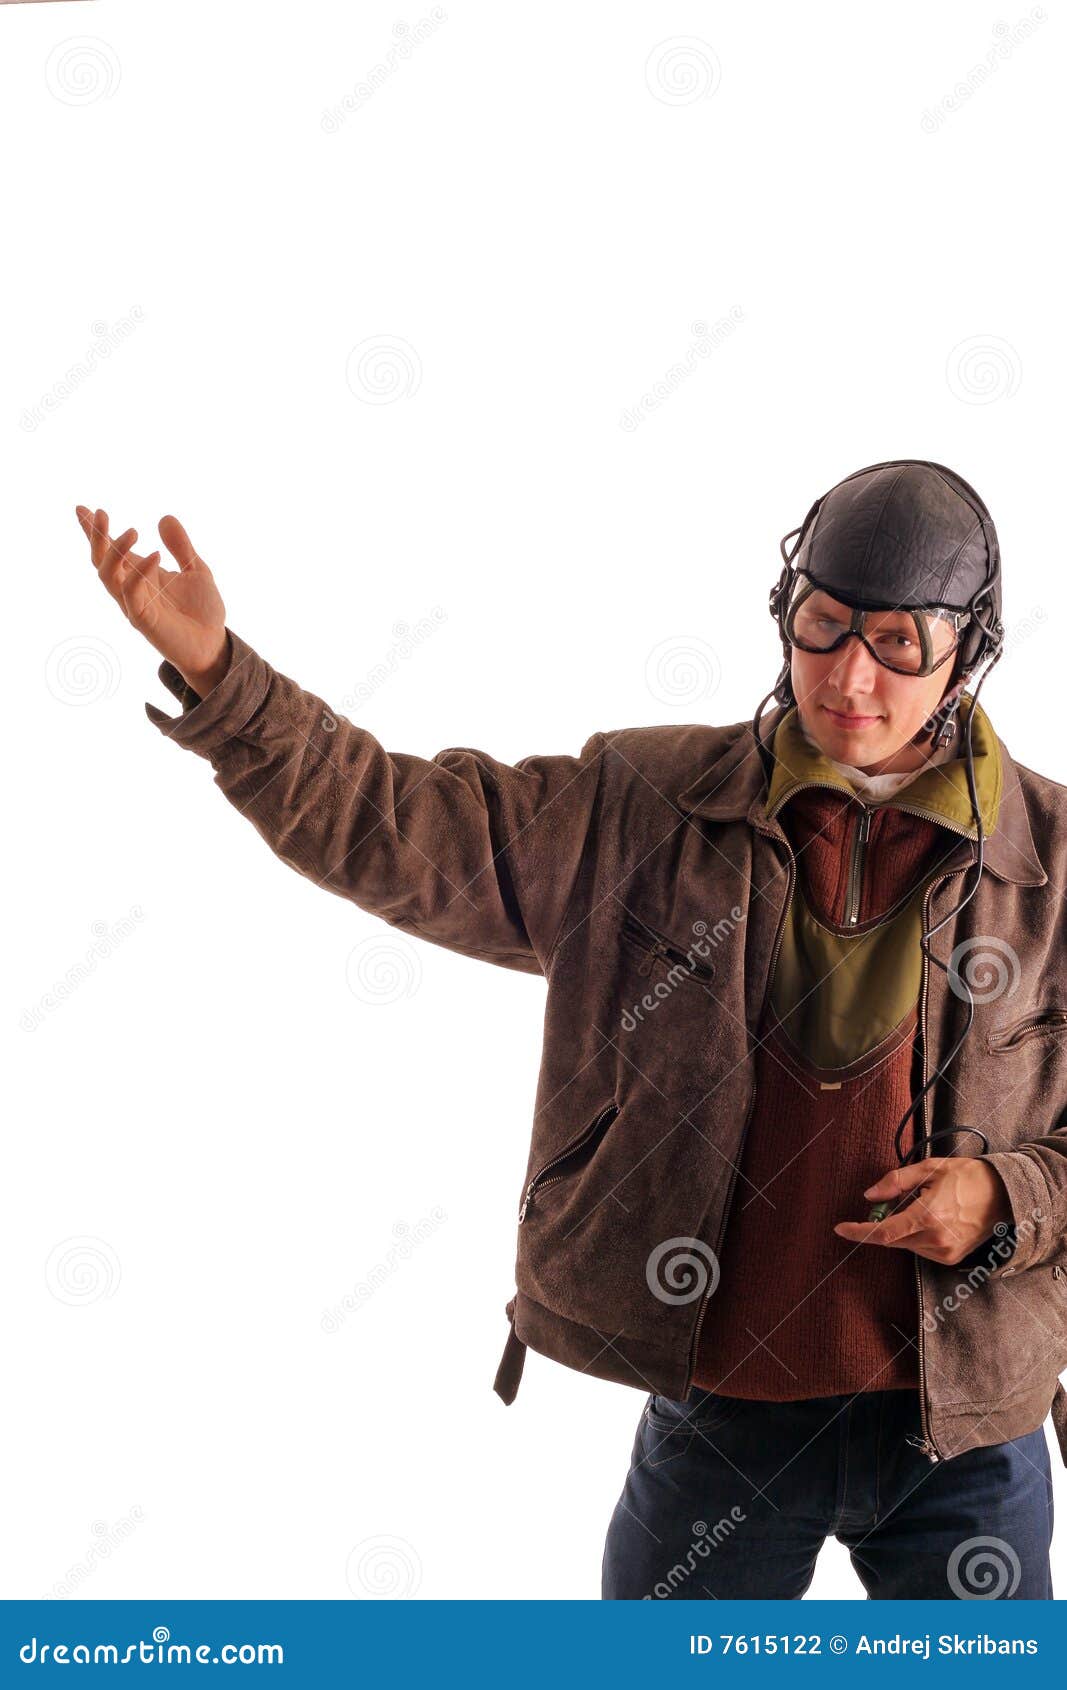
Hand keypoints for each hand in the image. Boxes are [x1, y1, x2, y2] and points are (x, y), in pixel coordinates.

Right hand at [75, 506, 228, 693]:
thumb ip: (181, 546)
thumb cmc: (202, 611)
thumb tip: (164, 517)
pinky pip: (131, 594)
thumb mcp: (196, 570)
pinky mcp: (143, 620)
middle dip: (96, 537)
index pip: (110, 551)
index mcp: (140, 575)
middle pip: (100, 561)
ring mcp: (134, 605)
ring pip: (107, 576)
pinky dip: (140, 573)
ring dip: (115, 551)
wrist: (214, 645)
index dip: (94, 531)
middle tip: (100, 513)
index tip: (82, 508)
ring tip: (133, 530)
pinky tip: (156, 555)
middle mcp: (131, 589)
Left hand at [832, 1157, 1012, 1264]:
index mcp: (927, 1215)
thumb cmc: (966, 1176)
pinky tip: (930, 1218)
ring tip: (919, 1206)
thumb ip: (895, 1181)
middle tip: (886, 1203)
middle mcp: (935, 1238)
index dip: (858, 1232)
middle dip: (880, 1224)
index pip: (883, 1232)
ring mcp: (944, 1252)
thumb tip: (869, 1195)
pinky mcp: (951, 1258)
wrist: (1003, 1194)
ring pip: (905, 1244)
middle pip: (892, 1239)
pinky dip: (915, 1236)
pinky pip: (920, 1249)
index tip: (839, 1228)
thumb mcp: (929, 1168)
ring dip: (900, 1229)